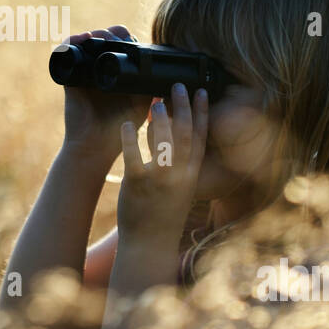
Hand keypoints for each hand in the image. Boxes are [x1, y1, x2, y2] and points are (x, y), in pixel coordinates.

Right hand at [60, 26, 150, 163]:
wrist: (97, 145)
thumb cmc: (121, 126)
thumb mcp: (143, 101)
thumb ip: (153, 85)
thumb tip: (172, 70)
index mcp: (116, 74)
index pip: (120, 46)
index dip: (125, 37)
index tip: (132, 39)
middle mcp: (99, 71)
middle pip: (102, 40)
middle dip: (110, 33)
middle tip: (117, 36)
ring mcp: (83, 73)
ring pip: (85, 43)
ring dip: (94, 34)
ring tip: (102, 36)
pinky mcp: (70, 78)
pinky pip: (65, 53)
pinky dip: (71, 42)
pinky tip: (84, 39)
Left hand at [117, 83, 208, 243]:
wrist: (150, 243)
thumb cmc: (162, 212)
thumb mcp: (178, 186)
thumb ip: (175, 159)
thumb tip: (168, 127)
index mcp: (191, 174)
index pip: (201, 138)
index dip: (202, 113)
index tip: (200, 91)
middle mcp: (180, 175)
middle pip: (186, 134)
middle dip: (184, 107)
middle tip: (177, 85)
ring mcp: (160, 179)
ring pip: (165, 144)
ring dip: (161, 120)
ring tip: (155, 101)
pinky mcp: (138, 184)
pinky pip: (135, 157)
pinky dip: (130, 139)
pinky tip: (126, 124)